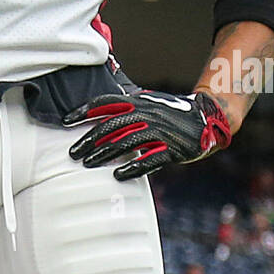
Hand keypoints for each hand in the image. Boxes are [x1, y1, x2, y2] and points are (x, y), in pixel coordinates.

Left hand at [63, 89, 231, 180]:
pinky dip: (132, 167)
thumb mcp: (148, 101)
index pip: (105, 103)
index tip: (66, 121)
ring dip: (103, 154)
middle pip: (111, 126)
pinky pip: (149, 160)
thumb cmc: (171, 112)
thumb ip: (127, 102)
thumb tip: (103, 99)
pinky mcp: (172, 150)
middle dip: (89, 139)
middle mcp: (147, 114)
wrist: (207, 119)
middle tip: (73, 151)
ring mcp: (160, 132)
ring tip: (87, 163)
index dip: (84, 111)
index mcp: (138, 101)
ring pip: (125, 142)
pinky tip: (117, 174)